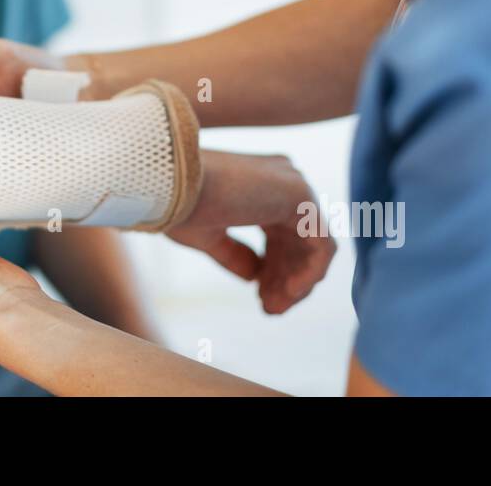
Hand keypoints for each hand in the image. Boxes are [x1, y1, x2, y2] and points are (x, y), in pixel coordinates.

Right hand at [168, 150, 335, 314]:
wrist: (168, 183)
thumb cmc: (181, 204)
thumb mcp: (208, 235)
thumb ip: (236, 253)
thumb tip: (255, 275)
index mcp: (261, 186)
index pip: (282, 234)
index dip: (275, 271)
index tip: (262, 301)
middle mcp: (282, 181)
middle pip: (299, 242)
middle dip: (286, 280)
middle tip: (269, 309)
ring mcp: (294, 185)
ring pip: (314, 246)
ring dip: (298, 282)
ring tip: (274, 308)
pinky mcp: (300, 195)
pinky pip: (322, 245)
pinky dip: (310, 274)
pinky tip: (289, 293)